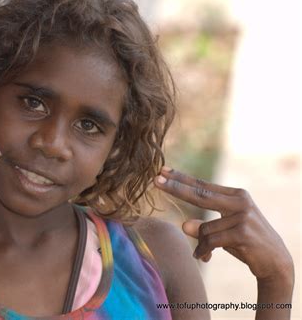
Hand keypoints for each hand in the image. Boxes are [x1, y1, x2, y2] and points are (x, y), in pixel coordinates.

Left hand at [154, 166, 293, 282]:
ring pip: (204, 229)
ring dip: (200, 243)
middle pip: (200, 194)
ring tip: (203, 252)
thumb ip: (204, 225)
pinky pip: (211, 241)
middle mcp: (240, 201)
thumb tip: (184, 225)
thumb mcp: (222, 230)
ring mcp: (242, 216)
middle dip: (176, 188)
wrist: (275, 260)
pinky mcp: (242, 233)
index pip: (203, 185)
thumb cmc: (244, 242)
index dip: (181, 178)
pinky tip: (203, 257)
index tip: (163, 170)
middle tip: (155, 181)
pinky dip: (203, 250)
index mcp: (236, 195)